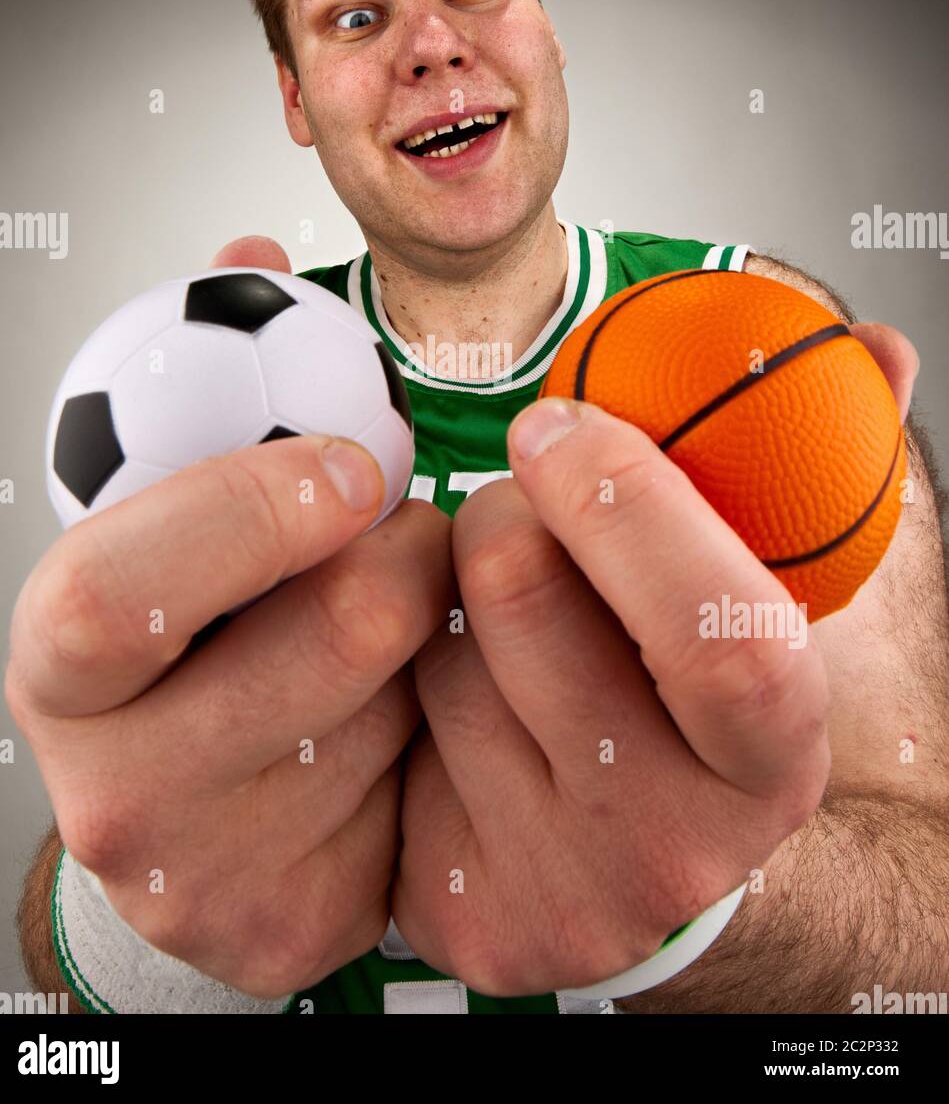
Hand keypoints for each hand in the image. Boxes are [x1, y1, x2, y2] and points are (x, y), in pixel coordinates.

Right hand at [6, 236, 453, 997]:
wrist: (193, 792)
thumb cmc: (198, 620)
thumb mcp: (181, 503)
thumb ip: (215, 381)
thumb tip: (251, 260)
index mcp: (60, 657)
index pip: (121, 590)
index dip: (254, 507)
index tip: (358, 461)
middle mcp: (111, 784)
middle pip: (323, 640)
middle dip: (405, 558)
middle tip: (414, 530)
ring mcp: (199, 875)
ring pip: (398, 711)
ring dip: (429, 643)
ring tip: (395, 628)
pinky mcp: (292, 928)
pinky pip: (426, 799)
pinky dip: (442, 732)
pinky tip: (404, 718)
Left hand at [392, 322, 916, 997]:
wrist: (650, 860)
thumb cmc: (699, 697)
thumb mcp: (767, 598)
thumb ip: (810, 472)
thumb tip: (881, 346)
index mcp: (774, 753)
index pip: (715, 630)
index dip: (626, 502)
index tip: (559, 424)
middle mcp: (672, 843)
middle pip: (522, 594)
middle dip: (503, 512)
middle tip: (522, 506)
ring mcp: (560, 893)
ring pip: (434, 652)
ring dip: (445, 599)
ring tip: (500, 623)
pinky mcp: (459, 912)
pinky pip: (377, 724)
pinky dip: (397, 672)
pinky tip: (448, 693)